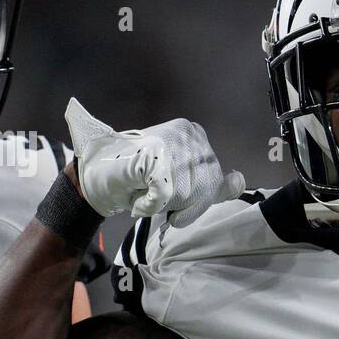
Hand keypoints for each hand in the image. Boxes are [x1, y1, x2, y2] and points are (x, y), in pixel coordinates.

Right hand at [64, 98, 244, 226]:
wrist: (97, 176)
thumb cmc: (139, 179)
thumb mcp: (183, 181)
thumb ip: (213, 184)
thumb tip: (241, 181)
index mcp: (196, 134)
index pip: (214, 181)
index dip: (196, 199)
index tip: (172, 194)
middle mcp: (187, 133)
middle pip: (203, 190)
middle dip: (179, 203)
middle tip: (155, 194)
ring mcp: (170, 141)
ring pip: (184, 195)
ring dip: (161, 204)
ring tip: (143, 189)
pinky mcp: (154, 155)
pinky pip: (163, 197)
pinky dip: (148, 205)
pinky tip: (137, 195)